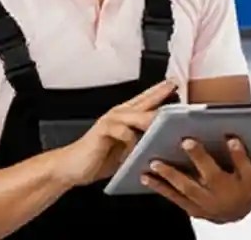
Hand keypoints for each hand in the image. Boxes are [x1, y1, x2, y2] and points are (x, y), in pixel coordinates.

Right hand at [53, 79, 175, 186]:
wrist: (73, 167)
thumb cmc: (101, 157)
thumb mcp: (127, 149)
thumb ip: (143, 141)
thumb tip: (166, 141)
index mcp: (127, 117)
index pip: (147, 99)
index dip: (162, 90)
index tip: (177, 83)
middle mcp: (120, 114)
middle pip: (144, 100)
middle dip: (160, 92)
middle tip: (175, 86)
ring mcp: (111, 120)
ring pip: (137, 115)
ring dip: (152, 118)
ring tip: (168, 121)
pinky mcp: (103, 130)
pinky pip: (124, 132)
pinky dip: (133, 142)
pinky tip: (137, 150)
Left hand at [142, 137, 250, 223]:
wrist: (237, 213)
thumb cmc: (247, 187)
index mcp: (243, 182)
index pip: (243, 166)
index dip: (238, 154)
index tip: (231, 138)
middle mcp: (224, 194)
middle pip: (212, 175)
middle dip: (199, 159)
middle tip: (187, 141)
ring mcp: (206, 203)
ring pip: (187, 188)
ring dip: (171, 175)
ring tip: (155, 161)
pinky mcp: (193, 208)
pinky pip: (175, 198)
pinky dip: (160, 188)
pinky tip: (146, 176)